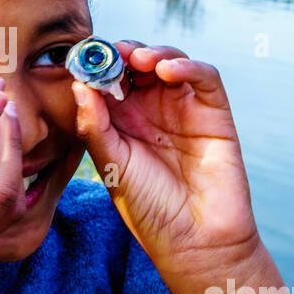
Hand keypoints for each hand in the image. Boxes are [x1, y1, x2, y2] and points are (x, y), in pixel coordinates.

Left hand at [71, 42, 260, 281]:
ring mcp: (183, 108)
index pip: (108, 79)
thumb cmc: (148, 207)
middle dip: (123, 52)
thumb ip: (94, 126)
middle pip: (137, 63)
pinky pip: (204, 78)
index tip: (82, 55)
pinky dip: (187, 66)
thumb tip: (78, 85)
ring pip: (169, 62)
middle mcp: (151, 109)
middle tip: (111, 52)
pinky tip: (168, 69)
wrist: (195, 241)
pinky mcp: (214, 113)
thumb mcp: (111, 165)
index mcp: (121, 120)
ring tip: (138, 59)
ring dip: (153, 52)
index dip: (96, 63)